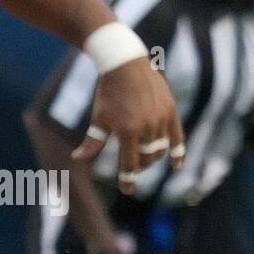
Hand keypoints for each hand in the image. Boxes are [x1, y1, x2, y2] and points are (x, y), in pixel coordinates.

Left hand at [75, 57, 184, 191]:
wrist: (125, 63)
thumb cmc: (108, 92)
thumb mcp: (99, 118)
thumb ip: (92, 142)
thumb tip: (76, 158)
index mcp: (127, 132)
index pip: (130, 164)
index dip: (128, 179)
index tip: (127, 190)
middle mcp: (146, 128)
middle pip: (147, 159)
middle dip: (140, 166)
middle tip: (133, 166)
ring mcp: (161, 120)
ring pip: (160, 150)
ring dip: (152, 157)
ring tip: (145, 157)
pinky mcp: (171, 111)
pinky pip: (178, 138)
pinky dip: (177, 153)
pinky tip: (176, 165)